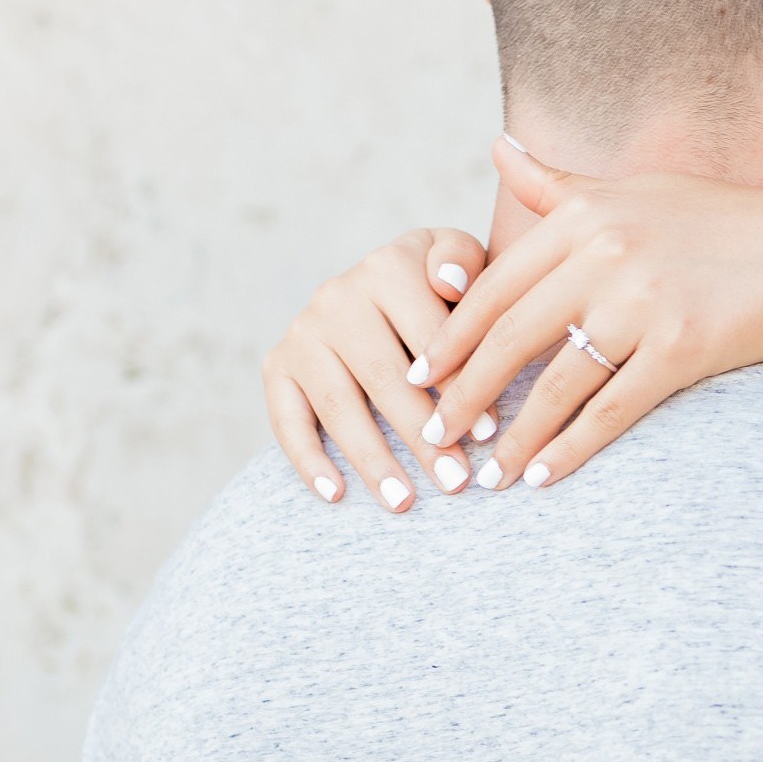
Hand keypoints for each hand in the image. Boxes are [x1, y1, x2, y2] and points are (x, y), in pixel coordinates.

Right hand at [261, 227, 491, 509]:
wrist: (385, 292)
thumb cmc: (438, 289)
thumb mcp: (459, 261)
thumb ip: (463, 260)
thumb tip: (450, 283)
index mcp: (386, 267)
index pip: (428, 336)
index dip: (460, 387)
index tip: (486, 435)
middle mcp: (336, 296)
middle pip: (384, 378)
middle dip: (422, 436)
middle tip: (455, 482)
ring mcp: (301, 333)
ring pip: (338, 406)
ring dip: (372, 459)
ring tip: (404, 502)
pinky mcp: (276, 366)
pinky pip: (286, 421)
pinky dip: (308, 461)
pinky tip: (336, 495)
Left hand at [391, 140, 762, 495]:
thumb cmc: (719, 223)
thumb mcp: (634, 191)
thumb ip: (557, 185)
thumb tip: (495, 148)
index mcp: (584, 217)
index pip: (494, 287)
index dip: (450, 337)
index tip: (417, 376)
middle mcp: (605, 254)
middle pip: (510, 338)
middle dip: (464, 394)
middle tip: (432, 436)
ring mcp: (643, 301)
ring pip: (554, 381)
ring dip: (512, 436)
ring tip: (483, 476)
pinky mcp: (681, 347)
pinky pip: (610, 408)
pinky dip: (570, 448)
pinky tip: (543, 477)